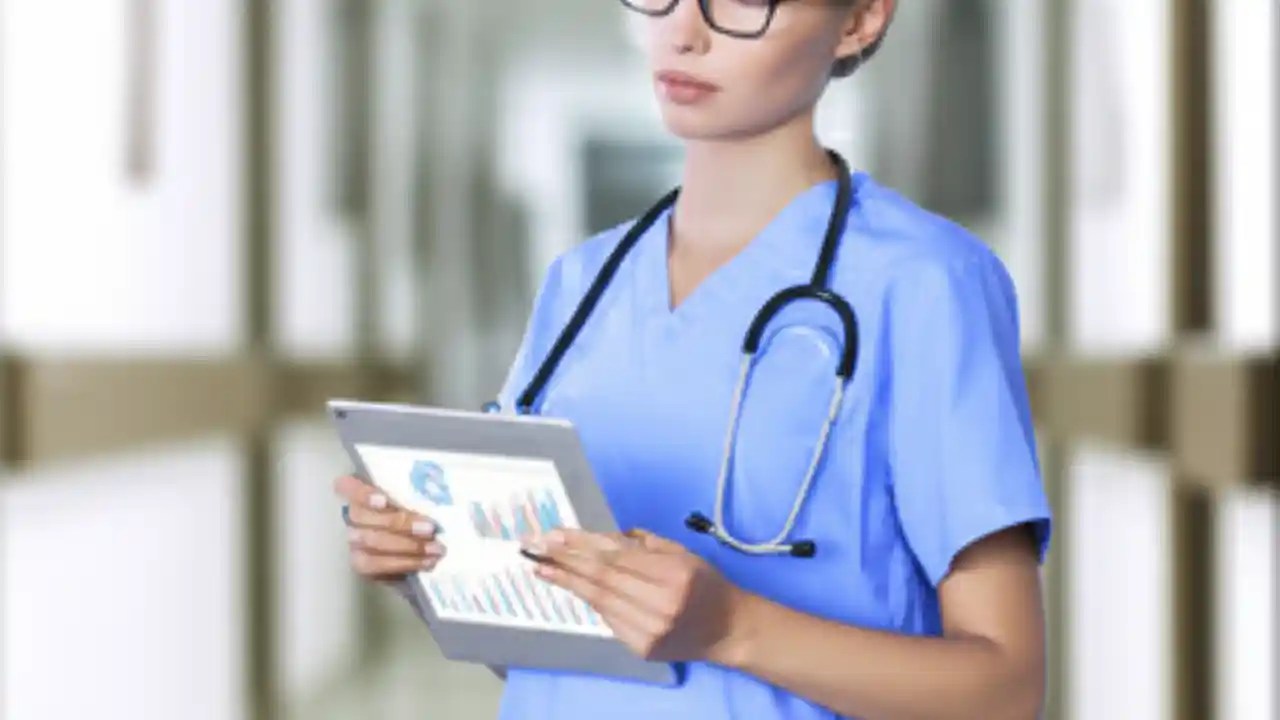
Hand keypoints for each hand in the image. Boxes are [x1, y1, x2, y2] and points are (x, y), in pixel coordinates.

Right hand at [334, 474, 445, 580]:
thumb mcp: (412, 498)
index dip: (363, 494)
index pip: (348, 486)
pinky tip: (426, 562)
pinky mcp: (361, 564)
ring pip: (372, 542)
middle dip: (399, 523)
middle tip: (430, 528)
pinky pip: (377, 566)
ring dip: (408, 546)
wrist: (416, 546)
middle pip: (363, 517)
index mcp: (358, 491)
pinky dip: (404, 563)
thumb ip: (412, 494)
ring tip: (434, 549)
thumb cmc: (415, 509)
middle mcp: (349, 515)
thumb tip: (432, 492)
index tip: (384, 501)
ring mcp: (352, 540)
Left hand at [525, 528, 750, 663]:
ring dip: (568, 582)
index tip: (554, 534)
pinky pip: (608, 619)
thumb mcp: (681, 552)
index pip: (616, 557)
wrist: (729, 629)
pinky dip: (590, 600)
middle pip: (602, 578)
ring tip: (542, 567)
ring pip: (600, 600)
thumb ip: (641, 545)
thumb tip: (598, 538)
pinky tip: (571, 586)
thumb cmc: (706, 583)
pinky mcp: (642, 648)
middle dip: (566, 560)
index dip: (581, 545)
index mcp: (674, 574)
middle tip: (536, 546)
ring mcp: (650, 630)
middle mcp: (661, 604)